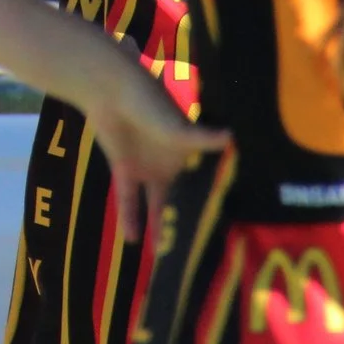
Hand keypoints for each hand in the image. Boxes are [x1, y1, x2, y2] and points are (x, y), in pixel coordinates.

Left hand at [81, 53, 233, 240]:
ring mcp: (146, 165)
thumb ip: (201, 138)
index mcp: (189, 148)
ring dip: (156, 225)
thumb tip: (232, 135)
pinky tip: (132, 240)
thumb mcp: (177, 126)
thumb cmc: (148, 101)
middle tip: (194, 249)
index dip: (213, 199)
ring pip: (153, 202)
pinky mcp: (124, 168)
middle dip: (184, 219)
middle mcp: (170, 160)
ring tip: (160, 254)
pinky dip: (130, 217)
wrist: (110, 89)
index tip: (224, 223)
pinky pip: (128, 199)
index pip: (204, 179)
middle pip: (179, 196)